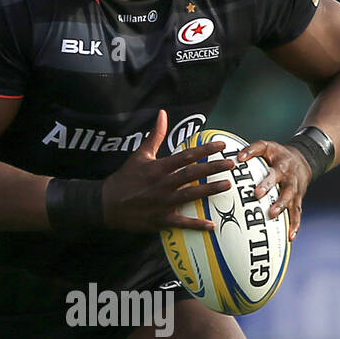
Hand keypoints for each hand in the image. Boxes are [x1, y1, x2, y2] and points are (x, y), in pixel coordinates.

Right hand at [102, 109, 235, 231]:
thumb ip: (155, 135)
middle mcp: (162, 184)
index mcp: (158, 168)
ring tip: (227, 186)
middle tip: (232, 164)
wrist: (107, 204)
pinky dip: (196, 225)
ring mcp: (162, 203)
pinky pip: (181, 223)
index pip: (185, 156)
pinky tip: (212, 225)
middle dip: (213, 168)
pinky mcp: (161, 220)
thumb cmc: (125, 178)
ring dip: (210, 191)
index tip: (221, 145)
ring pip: (190, 196)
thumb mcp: (139, 155)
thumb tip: (162, 113)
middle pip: (192, 174)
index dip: (205, 150)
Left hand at [236, 140, 312, 241]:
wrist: (303, 161)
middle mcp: (286, 171)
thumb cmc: (277, 157)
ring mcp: (294, 186)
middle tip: (257, 193)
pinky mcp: (298, 199)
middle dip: (268, 185)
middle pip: (277, 177)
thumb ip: (251, 150)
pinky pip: (297, 212)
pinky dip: (295, 225)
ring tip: (271, 215)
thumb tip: (234, 157)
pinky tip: (290, 237)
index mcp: (276, 156)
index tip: (240, 158)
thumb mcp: (267, 147)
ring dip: (281, 205)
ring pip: (289, 196)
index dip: (251, 152)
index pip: (262, 149)